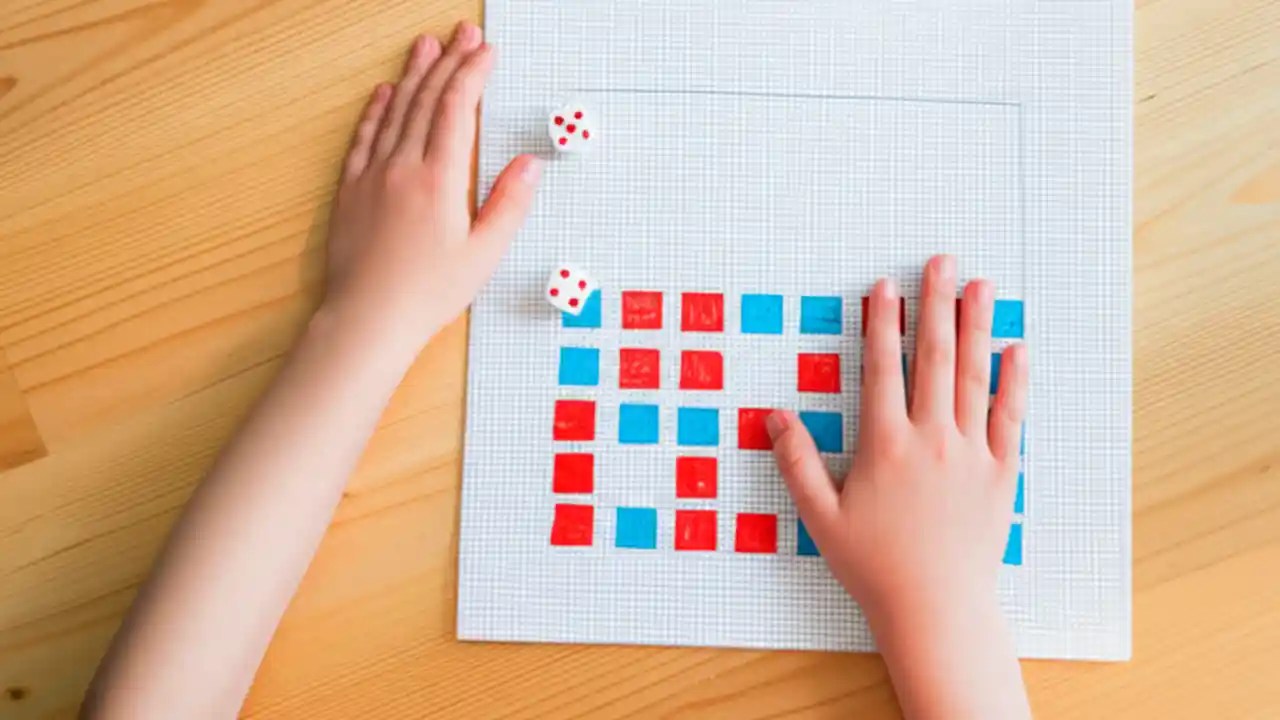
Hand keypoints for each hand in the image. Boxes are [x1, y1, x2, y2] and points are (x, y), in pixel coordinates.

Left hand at [323, 23, 541, 352]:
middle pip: (427, 100)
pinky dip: (376, 110)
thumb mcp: (484, 254)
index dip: (473, 75)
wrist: (366, 319)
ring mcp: (372, 176)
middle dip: (449, 62)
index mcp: (440, 180)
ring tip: (427, 47)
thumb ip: (508, 204)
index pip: (458, 110)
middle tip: (463, 33)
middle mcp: (402, 168)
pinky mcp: (350, 191)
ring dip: (413, 75)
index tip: (487, 53)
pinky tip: (383, 93)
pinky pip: (363, 137)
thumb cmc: (428, 294)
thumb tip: (528, 164)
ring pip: (394, 111)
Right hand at [768, 255, 1027, 622]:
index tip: (886, 286)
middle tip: (942, 261)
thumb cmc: (874, 566)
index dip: (883, 323)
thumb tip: (774, 415)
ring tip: (981, 286)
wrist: (937, 609)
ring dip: (977, 327)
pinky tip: (1016, 349)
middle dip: (937, 304)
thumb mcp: (821, 517)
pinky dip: (1015, 381)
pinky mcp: (1000, 473)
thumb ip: (796, 462)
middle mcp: (931, 439)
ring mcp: (971, 453)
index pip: (883, 368)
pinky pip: (1010, 417)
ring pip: (975, 377)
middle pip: (935, 358)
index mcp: (886, 445)